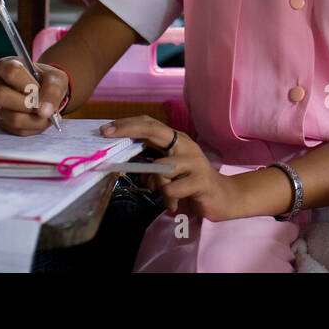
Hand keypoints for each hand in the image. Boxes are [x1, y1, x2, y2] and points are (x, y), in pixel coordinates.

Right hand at [0, 57, 68, 134]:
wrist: (44, 92)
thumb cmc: (46, 80)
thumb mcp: (55, 78)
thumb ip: (53, 89)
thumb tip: (45, 112)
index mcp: (6, 66)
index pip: (11, 72)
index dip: (28, 84)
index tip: (40, 89)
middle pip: (1, 96)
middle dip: (27, 103)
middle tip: (42, 104)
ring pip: (9, 117)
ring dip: (33, 119)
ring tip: (45, 113)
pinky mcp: (1, 121)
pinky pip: (16, 130)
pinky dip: (33, 127)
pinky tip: (40, 119)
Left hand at [101, 116, 242, 221]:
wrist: (224, 197)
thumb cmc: (192, 184)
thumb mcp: (170, 171)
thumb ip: (152, 164)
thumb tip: (126, 163)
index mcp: (177, 141)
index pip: (150, 125)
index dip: (127, 124)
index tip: (104, 129)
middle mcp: (185, 145)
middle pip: (153, 130)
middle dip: (127, 130)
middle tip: (106, 134)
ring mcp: (194, 161)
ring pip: (159, 169)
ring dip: (155, 185)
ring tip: (164, 194)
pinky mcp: (201, 179)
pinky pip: (170, 190)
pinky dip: (168, 200)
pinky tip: (175, 204)